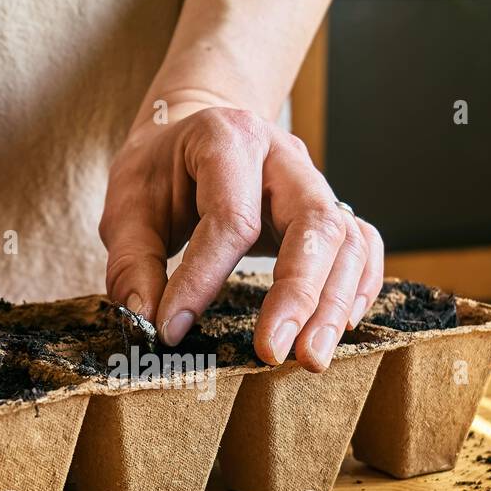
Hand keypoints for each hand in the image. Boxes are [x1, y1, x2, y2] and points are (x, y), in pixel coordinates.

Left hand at [99, 106, 383, 370]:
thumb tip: (146, 320)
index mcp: (229, 139)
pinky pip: (363, 243)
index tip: (174, 329)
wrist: (191, 132)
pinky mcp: (329, 208)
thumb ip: (133, 261)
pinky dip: (360, 285)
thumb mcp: (127, 204)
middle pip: (314, 223)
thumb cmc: (160, 171)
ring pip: (347, 238)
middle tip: (275, 353)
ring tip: (312, 358)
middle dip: (299, 295)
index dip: (203, 279)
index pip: (231, 218)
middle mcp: (284, 157)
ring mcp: (314, 181)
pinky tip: (343, 327)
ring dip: (334, 303)